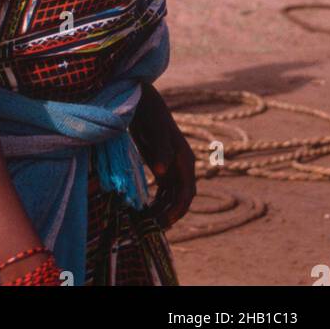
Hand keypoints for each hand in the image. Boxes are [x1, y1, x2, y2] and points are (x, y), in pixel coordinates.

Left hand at [130, 84, 196, 228]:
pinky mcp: (161, 166)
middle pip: (180, 198)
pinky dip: (156, 201)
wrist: (142, 100)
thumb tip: (161, 172)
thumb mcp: (156, 130)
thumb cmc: (150, 113)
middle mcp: (181, 166)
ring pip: (171, 196)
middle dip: (170, 214)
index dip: (178, 209)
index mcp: (185, 160)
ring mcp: (172, 167)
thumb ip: (160, 150)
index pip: (187, 192)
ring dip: (162, 209)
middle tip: (153, 228)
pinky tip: (145, 209)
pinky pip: (163, 190)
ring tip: (146, 222)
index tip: (164, 222)